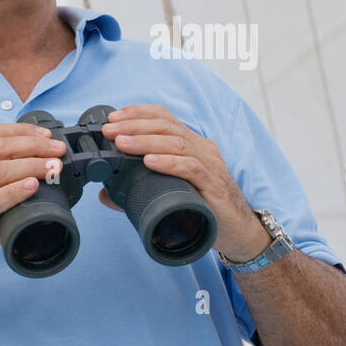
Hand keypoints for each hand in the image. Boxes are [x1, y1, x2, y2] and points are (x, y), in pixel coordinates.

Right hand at [0, 123, 65, 286]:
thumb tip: (41, 180)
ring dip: (30, 165)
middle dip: (33, 145)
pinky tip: (32, 187)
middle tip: (57, 150)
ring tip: (53, 167)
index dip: (23, 131)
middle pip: (0, 148)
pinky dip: (15, 191)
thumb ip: (3, 186)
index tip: (47, 135)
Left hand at [99, 104, 269, 262]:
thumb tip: (106, 195)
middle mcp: (201, 148)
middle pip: (166, 125)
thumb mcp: (171, 193)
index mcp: (191, 144)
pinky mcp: (213, 184)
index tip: (113, 117)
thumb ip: (140, 190)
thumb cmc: (205, 208)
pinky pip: (191, 167)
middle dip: (134, 125)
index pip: (164, 118)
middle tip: (109, 130)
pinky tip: (150, 162)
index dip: (138, 113)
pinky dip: (168, 162)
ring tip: (122, 144)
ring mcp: (209, 164)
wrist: (239, 231)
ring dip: (145, 141)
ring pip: (176, 142)